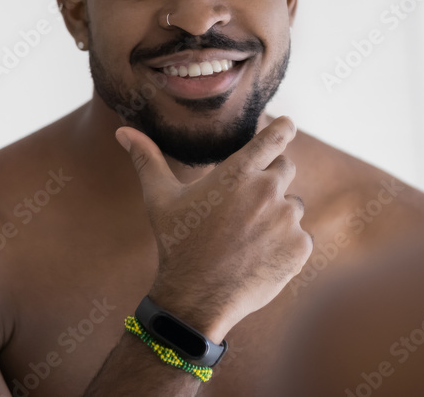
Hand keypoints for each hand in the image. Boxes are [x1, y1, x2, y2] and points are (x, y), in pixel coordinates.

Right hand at [116, 116, 311, 342]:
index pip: (274, 136)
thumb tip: (123, 132)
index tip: (287, 124)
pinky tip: (259, 257)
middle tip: (247, 204)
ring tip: (247, 238)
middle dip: (271, 179)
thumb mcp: (160, 199)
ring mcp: (287, 219)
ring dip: (277, 215)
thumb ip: (147, 160)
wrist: (196, 299)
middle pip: (285, 168)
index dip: (283, 128)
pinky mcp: (299, 247)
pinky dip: (285, 244)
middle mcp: (267, 190)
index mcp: (238, 172)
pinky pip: (300, 236)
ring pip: (292, 205)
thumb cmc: (177, 244)